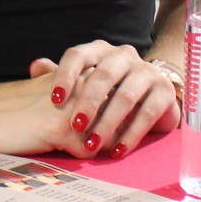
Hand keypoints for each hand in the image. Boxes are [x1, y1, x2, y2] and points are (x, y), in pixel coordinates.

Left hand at [32, 41, 178, 159]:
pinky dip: (131, 134)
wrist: (152, 96)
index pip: (79, 55)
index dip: (65, 75)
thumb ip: (57, 75)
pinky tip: (117, 150)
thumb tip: (36, 66)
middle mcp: (124, 56)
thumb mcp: (83, 82)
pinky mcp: (164, 92)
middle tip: (75, 126)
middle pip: (104, 75)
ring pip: (126, 96)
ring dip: (108, 123)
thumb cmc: (108, 90)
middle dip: (88, 102)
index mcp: (100, 50)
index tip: (54, 99)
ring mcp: (147, 72)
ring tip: (93, 145)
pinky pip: (147, 113)